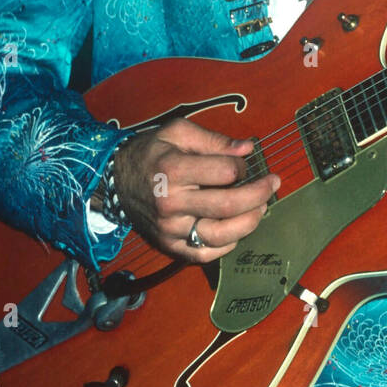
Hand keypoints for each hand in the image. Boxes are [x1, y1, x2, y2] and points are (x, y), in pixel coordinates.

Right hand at [107, 118, 280, 261]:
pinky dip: (228, 244)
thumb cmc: (150, 152)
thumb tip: (248, 148)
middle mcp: (171, 203)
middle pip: (229, 205)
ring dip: (250, 222)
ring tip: (261, 208)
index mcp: (173, 170)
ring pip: (221, 235)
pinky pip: (205, 253)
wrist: (113, 181)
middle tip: (273, 183)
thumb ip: (214, 140)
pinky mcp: (169, 246)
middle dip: (260, 194)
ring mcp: (170, 229)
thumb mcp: (177, 132)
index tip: (244, 164)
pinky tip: (237, 229)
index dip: (243, 167)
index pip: (226, 172)